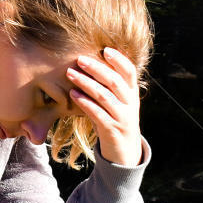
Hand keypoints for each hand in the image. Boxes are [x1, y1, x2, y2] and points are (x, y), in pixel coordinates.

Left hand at [66, 47, 141, 165]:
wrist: (124, 152)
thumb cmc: (115, 121)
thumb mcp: (118, 102)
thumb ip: (110, 86)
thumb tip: (92, 62)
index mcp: (132, 94)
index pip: (130, 71)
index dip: (119, 59)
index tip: (105, 49)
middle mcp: (130, 104)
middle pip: (115, 81)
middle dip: (96, 68)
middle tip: (79, 59)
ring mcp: (122, 118)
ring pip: (104, 96)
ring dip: (86, 83)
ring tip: (70, 73)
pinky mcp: (112, 130)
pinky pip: (98, 114)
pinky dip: (85, 103)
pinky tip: (73, 94)